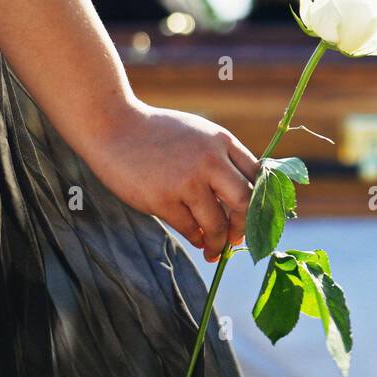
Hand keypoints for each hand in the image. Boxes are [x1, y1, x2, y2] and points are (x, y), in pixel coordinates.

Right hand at [77, 101, 260, 262]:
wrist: (114, 126)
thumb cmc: (158, 133)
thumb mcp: (199, 133)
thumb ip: (222, 156)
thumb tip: (246, 195)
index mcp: (222, 141)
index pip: (257, 176)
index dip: (262, 200)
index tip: (258, 217)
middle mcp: (209, 160)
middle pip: (244, 202)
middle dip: (244, 226)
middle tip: (237, 238)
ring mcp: (186, 181)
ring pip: (216, 223)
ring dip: (218, 241)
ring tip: (215, 250)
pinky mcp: (162, 199)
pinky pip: (189, 228)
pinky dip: (196, 238)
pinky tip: (196, 240)